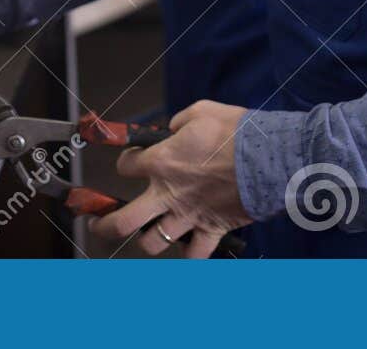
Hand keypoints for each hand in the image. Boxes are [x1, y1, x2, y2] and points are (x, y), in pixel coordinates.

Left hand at [89, 100, 250, 257]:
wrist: (270, 156)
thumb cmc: (238, 132)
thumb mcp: (202, 111)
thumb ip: (179, 122)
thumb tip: (173, 128)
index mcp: (162, 161)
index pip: (126, 166)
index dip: (126, 161)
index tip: (131, 160)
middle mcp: (169, 193)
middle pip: (123, 221)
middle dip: (104, 224)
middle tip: (97, 222)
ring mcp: (189, 215)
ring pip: (152, 243)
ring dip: (146, 240)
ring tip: (145, 235)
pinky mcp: (212, 229)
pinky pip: (194, 255)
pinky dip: (189, 254)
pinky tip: (187, 247)